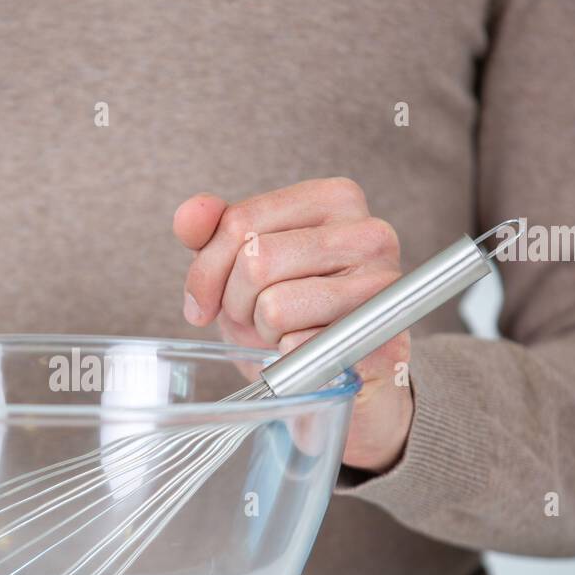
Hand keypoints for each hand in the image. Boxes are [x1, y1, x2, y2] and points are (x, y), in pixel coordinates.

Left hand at [174, 177, 410, 472]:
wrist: (343, 375)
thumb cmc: (293, 313)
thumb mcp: (240, 268)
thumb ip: (212, 233)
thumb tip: (189, 215)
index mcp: (334, 199)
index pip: (240, 221)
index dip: (206, 271)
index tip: (203, 301)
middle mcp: (369, 233)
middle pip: (255, 261)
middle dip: (236, 303)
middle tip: (253, 319)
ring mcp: (383, 287)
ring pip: (274, 306)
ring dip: (264, 333)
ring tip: (282, 333)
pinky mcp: (384, 339)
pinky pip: (300, 347)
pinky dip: (287, 359)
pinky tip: (304, 354)